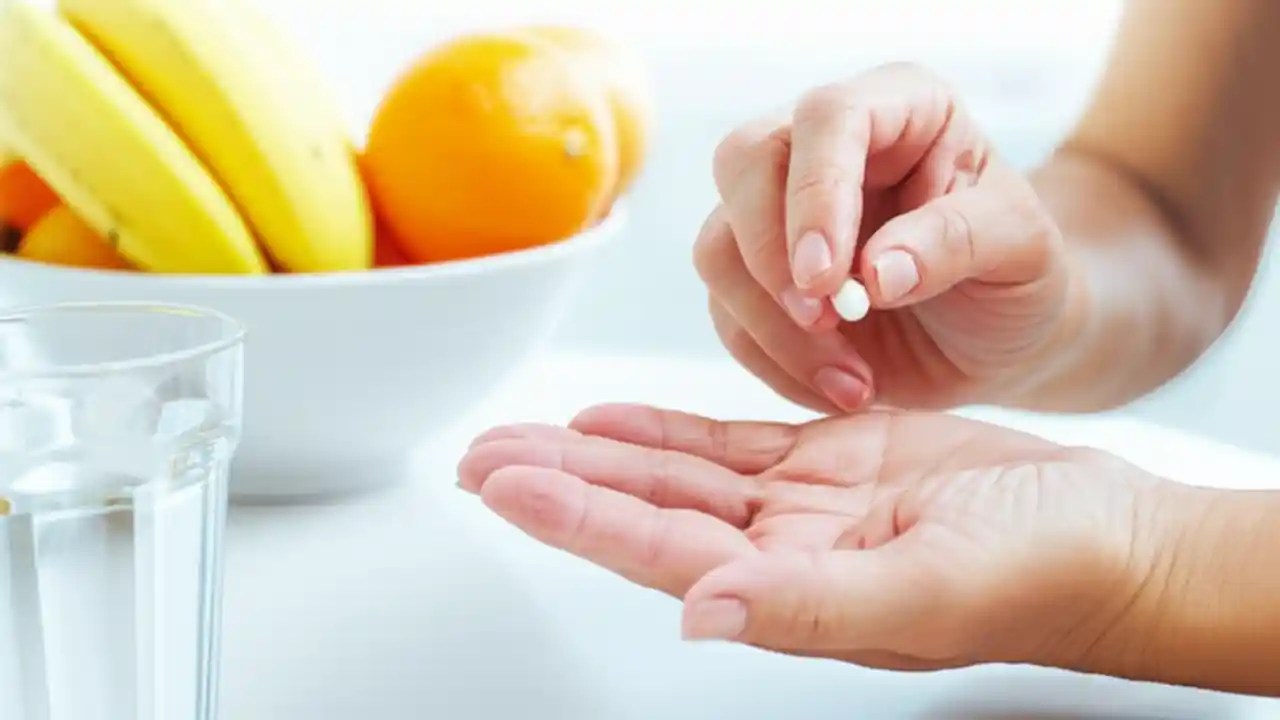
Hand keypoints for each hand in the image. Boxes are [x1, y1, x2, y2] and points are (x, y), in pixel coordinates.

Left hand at [458, 403, 1183, 674]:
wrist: (1103, 535)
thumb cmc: (1038, 576)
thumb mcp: (925, 593)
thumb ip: (807, 606)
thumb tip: (700, 613)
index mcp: (787, 592)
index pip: (653, 550)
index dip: (572, 517)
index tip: (502, 484)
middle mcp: (776, 553)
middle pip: (641, 512)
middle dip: (554, 483)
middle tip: (476, 458)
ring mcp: (799, 507)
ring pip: (672, 475)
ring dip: (593, 456)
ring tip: (518, 439)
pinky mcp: (828, 464)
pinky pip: (726, 445)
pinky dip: (665, 434)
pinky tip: (612, 424)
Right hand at [697, 62, 1070, 411]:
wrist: (1000, 339)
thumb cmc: (1018, 276)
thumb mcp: (1022, 252)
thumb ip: (958, 242)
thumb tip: (876, 271)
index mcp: (899, 108)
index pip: (828, 117)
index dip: (815, 192)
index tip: (828, 278)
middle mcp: (825, 147)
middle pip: (742, 162)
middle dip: (768, 253)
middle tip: (823, 320)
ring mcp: (780, 211)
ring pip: (719, 247)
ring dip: (771, 325)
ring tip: (851, 380)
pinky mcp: (757, 278)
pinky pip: (727, 315)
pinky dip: (774, 363)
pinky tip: (841, 387)